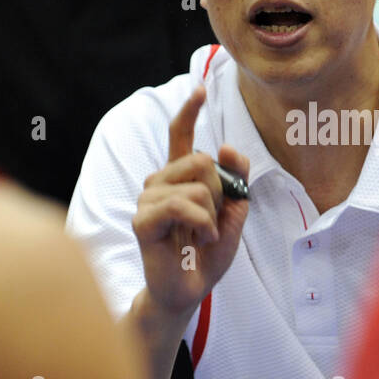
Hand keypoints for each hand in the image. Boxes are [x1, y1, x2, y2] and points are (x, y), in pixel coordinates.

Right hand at [132, 86, 249, 317]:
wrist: (191, 290)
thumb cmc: (206, 254)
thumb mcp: (233, 213)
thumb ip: (235, 180)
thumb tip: (226, 148)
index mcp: (179, 178)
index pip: (179, 135)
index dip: (189, 111)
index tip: (199, 89)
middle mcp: (159, 183)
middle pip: (201, 160)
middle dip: (220, 193)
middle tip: (213, 222)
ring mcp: (148, 201)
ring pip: (196, 185)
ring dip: (211, 215)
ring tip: (204, 236)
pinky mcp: (143, 221)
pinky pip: (182, 205)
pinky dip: (202, 224)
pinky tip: (199, 240)